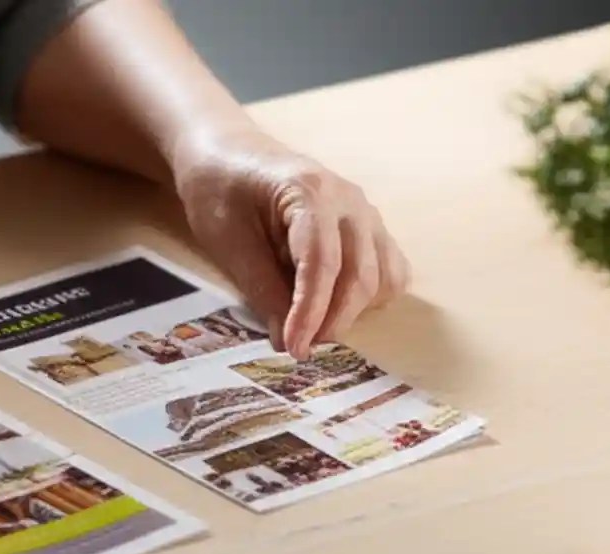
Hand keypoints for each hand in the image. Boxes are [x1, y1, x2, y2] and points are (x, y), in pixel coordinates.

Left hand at [172, 128, 409, 359]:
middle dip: (330, 321)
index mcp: (310, 192)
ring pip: (381, 278)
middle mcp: (349, 200)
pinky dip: (370, 297)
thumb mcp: (227, 239)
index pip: (322, 264)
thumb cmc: (220, 188)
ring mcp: (364, 211)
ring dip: (352, 313)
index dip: (310, 313)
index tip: (293, 347)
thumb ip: (261, 287)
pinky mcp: (368, 226)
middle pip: (359, 276)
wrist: (227, 151)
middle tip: (297, 346)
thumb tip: (288, 340)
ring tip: (311, 325)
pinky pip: (389, 270)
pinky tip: (334, 304)